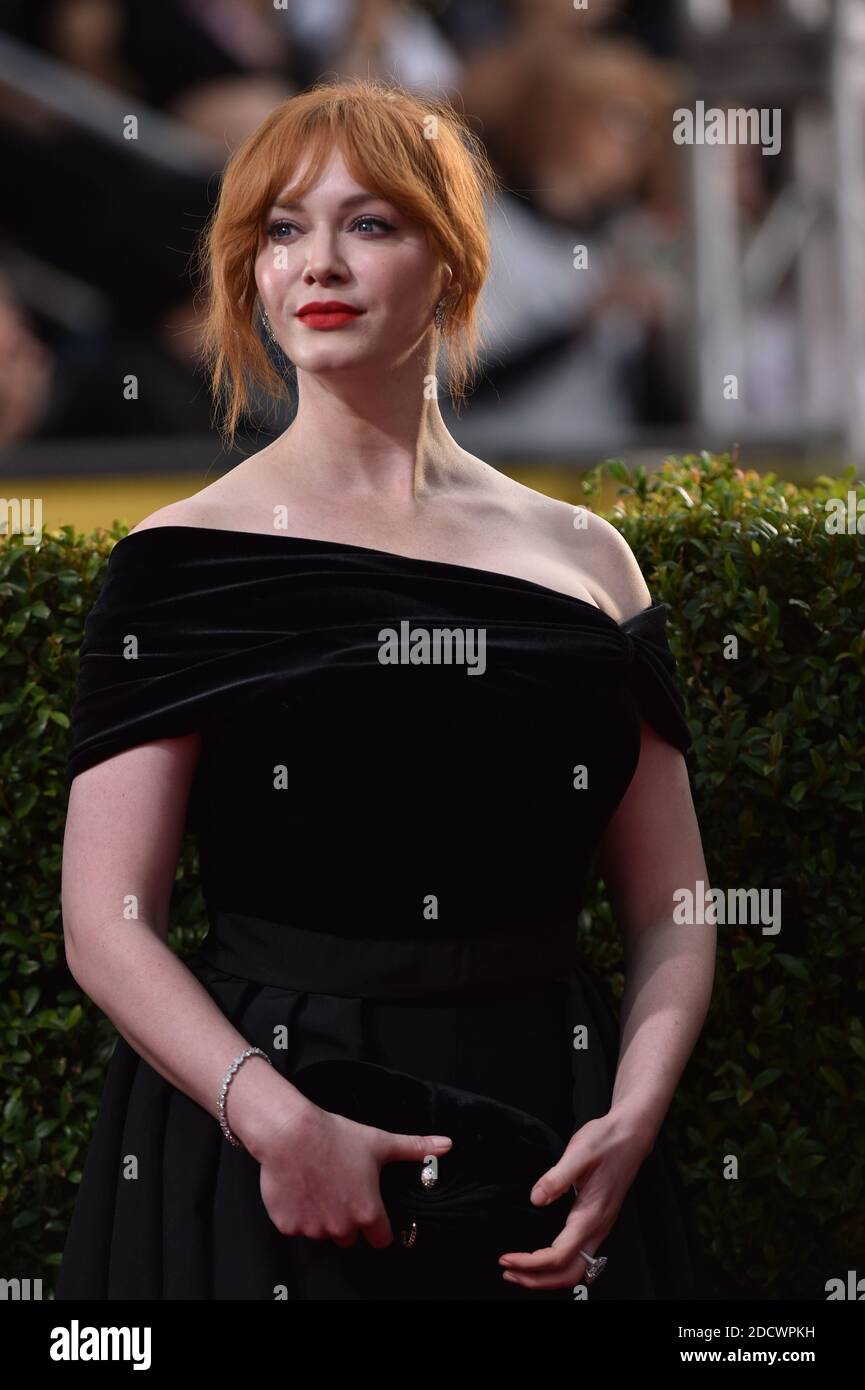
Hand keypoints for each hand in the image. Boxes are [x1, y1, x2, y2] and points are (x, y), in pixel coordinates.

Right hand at [257, 1101, 452, 1249]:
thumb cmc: (334, 1137)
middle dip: (347, 1219)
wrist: (291, 1133)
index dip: (378, 1224)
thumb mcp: (380, 1142)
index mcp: (367, 1212)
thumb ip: (415, 1149)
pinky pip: (296, 1227)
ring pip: (322, 1232)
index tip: (369, 1207)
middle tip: (341, 1189)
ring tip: (319, 1184)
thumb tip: (445, 1145)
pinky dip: (297, 1214)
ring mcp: (313, 1229)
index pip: (381, 1238)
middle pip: (350, 1236)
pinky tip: (299, 1188)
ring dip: (322, 1217)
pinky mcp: (288, 1226)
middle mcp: (341, 1226)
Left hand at [498, 1107, 652, 1289]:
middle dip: (537, 1280)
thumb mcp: (579, 1152)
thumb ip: (556, 1178)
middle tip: (508, 1272)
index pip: (559, 1256)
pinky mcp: (597, 1221)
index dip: (530, 1263)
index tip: (506, 1259)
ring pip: (575, 1269)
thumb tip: (536, 1199)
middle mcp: (598, 1227)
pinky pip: (579, 1257)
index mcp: (591, 1215)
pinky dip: (558, 1267)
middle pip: (568, 1274)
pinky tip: (542, 1259)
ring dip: (546, 1276)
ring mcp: (599, 1227)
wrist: (631, 1134)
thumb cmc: (607, 1141)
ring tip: (520, 1270)